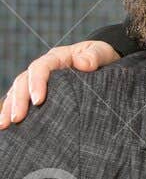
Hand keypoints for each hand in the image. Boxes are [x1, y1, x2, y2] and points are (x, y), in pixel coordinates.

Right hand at [0, 41, 117, 128]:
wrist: (103, 60)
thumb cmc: (101, 56)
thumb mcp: (102, 52)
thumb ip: (94, 56)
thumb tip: (82, 63)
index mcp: (56, 57)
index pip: (40, 68)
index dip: (36, 83)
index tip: (38, 101)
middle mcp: (43, 68)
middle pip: (23, 81)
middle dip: (18, 100)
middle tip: (16, 119)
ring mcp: (39, 80)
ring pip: (17, 91)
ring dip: (8, 107)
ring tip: (3, 125)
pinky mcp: (39, 92)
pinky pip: (21, 100)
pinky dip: (12, 110)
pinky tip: (7, 126)